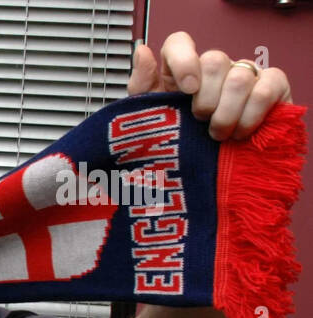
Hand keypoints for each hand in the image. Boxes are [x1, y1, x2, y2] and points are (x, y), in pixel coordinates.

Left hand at [127, 31, 292, 140]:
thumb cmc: (180, 143)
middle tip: (201, 122)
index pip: (180, 43)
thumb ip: (142, 87)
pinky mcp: (273, 87)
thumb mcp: (151, 120)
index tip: (186, 89)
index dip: (183, 60)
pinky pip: (267, 89)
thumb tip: (143, 52)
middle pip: (214, 60)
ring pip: (240, 77)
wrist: (208, 175)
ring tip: (220, 135)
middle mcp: (214, 69)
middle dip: (206, 99)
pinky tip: (242, 132)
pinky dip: (251, 115)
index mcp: (182, 72)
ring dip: (227, 113)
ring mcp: (245, 74)